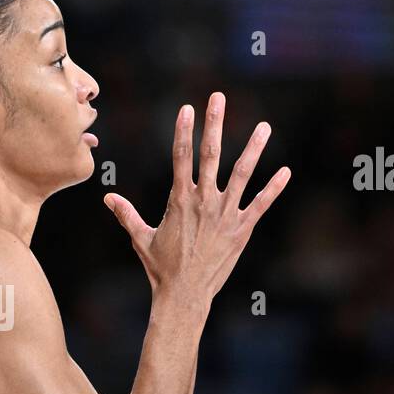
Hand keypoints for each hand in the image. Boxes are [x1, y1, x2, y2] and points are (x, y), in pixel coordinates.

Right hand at [103, 92, 289, 307]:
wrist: (184, 295)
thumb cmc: (161, 268)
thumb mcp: (141, 238)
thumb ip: (127, 214)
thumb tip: (108, 197)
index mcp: (179, 200)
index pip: (181, 157)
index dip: (183, 130)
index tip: (187, 108)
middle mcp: (203, 201)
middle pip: (210, 154)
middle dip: (214, 124)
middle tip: (218, 98)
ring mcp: (225, 214)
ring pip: (242, 174)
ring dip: (253, 148)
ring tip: (264, 126)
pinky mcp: (242, 229)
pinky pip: (261, 204)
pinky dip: (274, 188)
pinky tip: (286, 172)